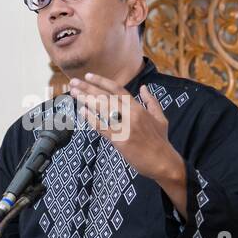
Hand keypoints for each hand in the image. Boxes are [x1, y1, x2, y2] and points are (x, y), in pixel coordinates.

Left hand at [68, 73, 187, 213]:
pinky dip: (92, 119)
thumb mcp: (160, 118)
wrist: (163, 162)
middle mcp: (131, 114)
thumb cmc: (161, 141)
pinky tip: (82, 112)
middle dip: (88, 88)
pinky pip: (103, 127)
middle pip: (106, 97)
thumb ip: (151, 101)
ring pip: (102, 109)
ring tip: (73, 93)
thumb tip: (144, 87)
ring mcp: (125, 127)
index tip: (88, 75)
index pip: (117, 89)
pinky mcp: (120, 141)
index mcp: (139, 108)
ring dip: (86, 99)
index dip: (102, 81)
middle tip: (73, 82)